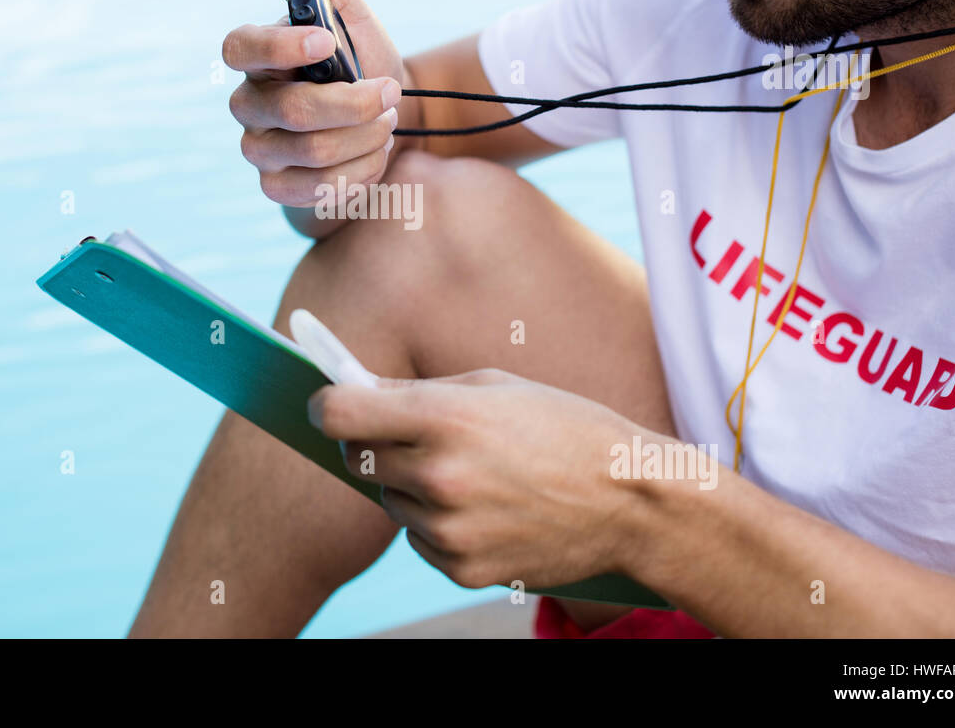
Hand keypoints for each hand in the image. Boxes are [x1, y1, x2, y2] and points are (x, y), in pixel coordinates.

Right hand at [223, 0, 406, 207]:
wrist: (386, 121)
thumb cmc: (361, 64)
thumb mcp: (351, 18)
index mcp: (259, 57)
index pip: (239, 48)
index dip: (279, 46)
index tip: (326, 42)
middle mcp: (250, 104)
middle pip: (293, 110)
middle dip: (355, 104)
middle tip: (390, 93)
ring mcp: (260, 150)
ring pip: (315, 151)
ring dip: (367, 135)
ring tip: (388, 121)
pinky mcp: (279, 188)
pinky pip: (322, 187)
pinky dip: (364, 169)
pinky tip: (378, 153)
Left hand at [307, 369, 653, 590]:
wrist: (629, 500)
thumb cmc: (564, 427)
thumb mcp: (496, 386)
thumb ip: (420, 392)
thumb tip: (357, 393)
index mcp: (446, 416)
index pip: (341, 415)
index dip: (325, 406)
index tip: (328, 404)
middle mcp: (440, 475)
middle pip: (357, 458)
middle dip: (375, 444)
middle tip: (413, 436)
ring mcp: (450, 528)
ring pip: (389, 501)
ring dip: (410, 487)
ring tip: (471, 474)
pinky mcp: (462, 568)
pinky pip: (419, 540)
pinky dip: (436, 525)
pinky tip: (485, 508)